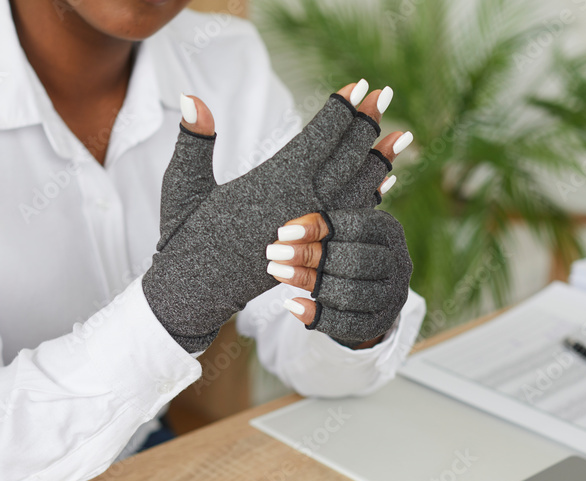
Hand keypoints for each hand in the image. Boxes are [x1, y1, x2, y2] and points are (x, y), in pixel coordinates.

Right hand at [142, 80, 406, 352]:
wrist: (197, 291)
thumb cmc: (186, 236)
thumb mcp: (183, 187)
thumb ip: (193, 143)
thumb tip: (189, 97)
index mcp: (273, 185)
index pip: (320, 138)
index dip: (342, 109)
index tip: (361, 84)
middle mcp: (301, 206)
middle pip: (347, 157)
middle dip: (367, 123)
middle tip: (384, 93)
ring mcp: (313, 229)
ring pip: (358, 188)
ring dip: (381, 159)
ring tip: (403, 134)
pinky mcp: (315, 246)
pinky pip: (354, 216)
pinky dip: (373, 194)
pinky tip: (387, 179)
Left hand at [265, 208, 412, 347]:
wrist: (367, 293)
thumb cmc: (346, 247)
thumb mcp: (343, 227)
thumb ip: (330, 211)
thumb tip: (317, 171)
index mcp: (389, 231)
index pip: (357, 226)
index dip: (319, 228)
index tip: (284, 231)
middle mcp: (398, 263)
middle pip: (355, 261)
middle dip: (310, 256)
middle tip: (275, 253)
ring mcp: (392, 296)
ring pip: (351, 293)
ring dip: (309, 282)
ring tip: (278, 272)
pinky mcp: (379, 323)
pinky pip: (347, 323)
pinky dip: (317, 315)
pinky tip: (292, 303)